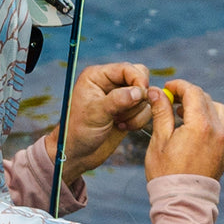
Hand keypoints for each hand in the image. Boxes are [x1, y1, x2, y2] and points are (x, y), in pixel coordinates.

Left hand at [45, 62, 152, 183]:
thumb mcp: (95, 113)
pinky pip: (145, 110)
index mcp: (98, 76)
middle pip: (140, 78)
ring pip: (145, 96)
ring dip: (137, 112)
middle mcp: (110, 83)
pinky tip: (123, 127)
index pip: (127, 69)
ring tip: (119, 122)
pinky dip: (138, 121)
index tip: (141, 95)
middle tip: (127, 110)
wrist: (78, 154)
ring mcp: (120, 98)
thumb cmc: (78, 131)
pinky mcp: (127, 112)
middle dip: (139, 97)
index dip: (138, 80)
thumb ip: (117, 100)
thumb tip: (139, 92)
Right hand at [144, 78, 223, 182]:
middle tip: (172, 100)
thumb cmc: (166, 174)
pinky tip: (193, 131)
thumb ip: (161, 113)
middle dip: (189, 95)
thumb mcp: (160, 141)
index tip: (167, 87)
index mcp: (200, 125)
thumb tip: (157, 92)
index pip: (193, 92)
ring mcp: (223, 143)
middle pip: (206, 99)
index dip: (179, 85)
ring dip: (202, 107)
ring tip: (184, 114)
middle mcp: (217, 131)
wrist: (183, 203)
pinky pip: (220, 128)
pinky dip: (208, 122)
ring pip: (218, 111)